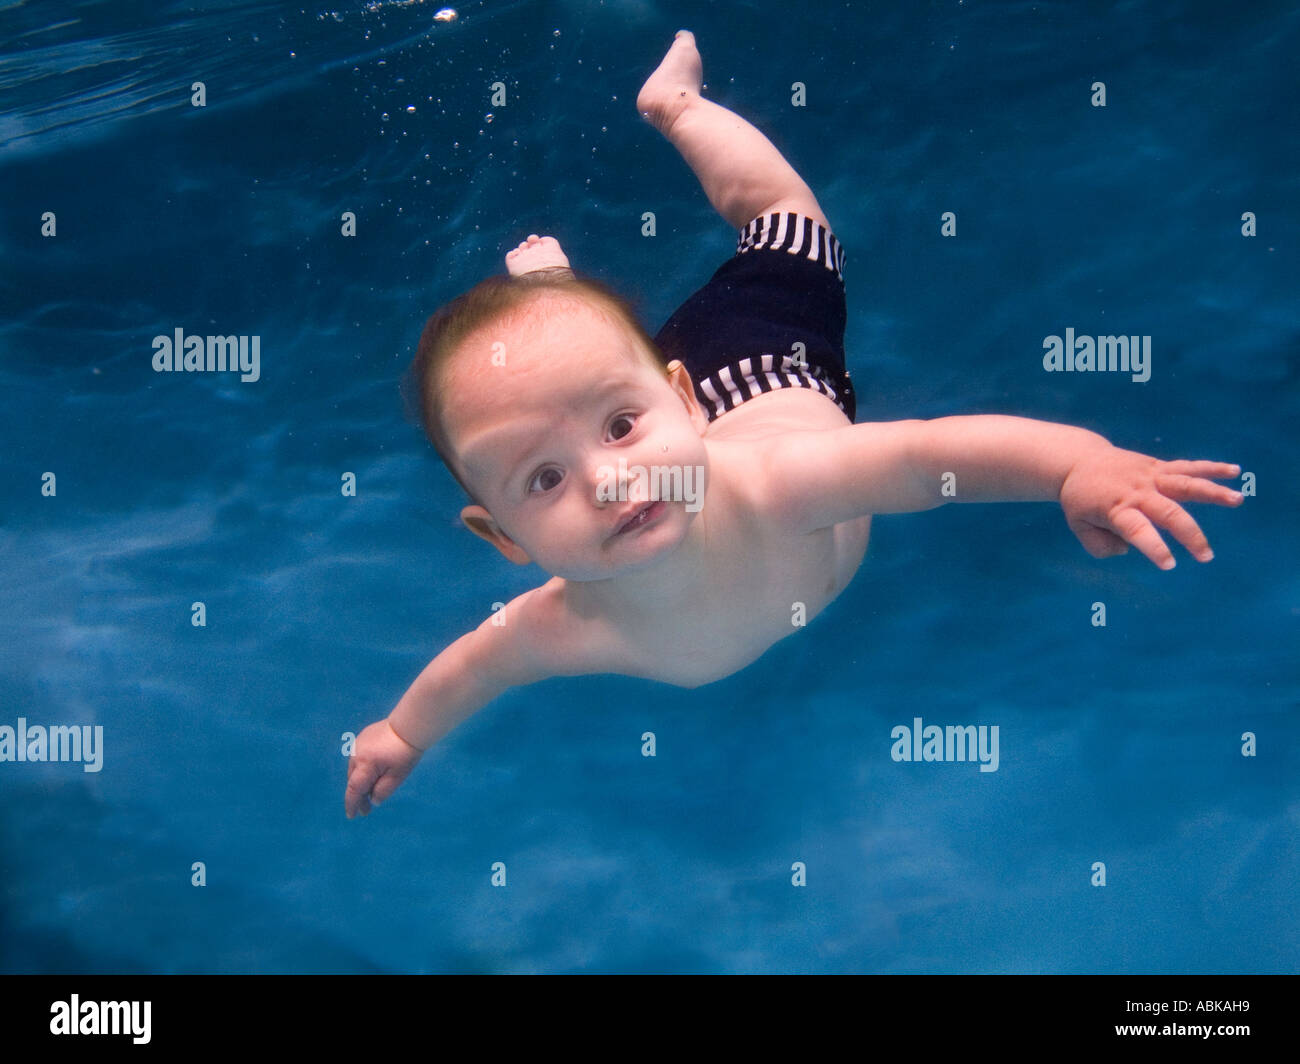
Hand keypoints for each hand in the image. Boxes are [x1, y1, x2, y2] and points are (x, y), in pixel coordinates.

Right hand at [345, 719, 423, 818]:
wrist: (408, 726)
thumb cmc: (406, 752)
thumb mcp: (397, 776)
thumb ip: (383, 791)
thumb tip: (373, 800)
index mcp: (365, 765)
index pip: (354, 789)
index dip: (352, 804)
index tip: (352, 816)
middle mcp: (356, 755)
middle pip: (353, 780)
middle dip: (359, 796)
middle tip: (366, 810)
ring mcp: (357, 745)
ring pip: (354, 769)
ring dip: (360, 782)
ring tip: (370, 793)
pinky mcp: (362, 738)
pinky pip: (358, 758)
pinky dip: (362, 769)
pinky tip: (372, 773)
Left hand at [1059, 447, 1241, 568]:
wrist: (1079, 461)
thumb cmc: (1081, 499)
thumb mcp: (1078, 526)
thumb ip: (1099, 545)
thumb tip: (1127, 548)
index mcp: (1115, 509)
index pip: (1137, 531)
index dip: (1154, 547)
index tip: (1169, 564)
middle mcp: (1137, 491)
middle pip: (1169, 512)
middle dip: (1190, 535)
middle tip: (1206, 557)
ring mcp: (1150, 476)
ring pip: (1185, 484)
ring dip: (1213, 492)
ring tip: (1238, 500)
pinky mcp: (1158, 466)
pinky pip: (1188, 467)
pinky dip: (1211, 468)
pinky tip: (1235, 471)